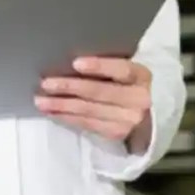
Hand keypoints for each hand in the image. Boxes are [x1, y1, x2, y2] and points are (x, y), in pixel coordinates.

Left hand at [34, 57, 152, 153]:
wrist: (153, 113)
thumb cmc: (130, 83)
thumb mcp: (129, 71)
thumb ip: (110, 65)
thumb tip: (71, 59)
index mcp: (142, 76)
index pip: (122, 69)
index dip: (99, 66)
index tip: (76, 63)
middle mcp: (139, 99)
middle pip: (100, 92)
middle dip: (70, 88)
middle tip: (46, 83)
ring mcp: (129, 120)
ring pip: (90, 111)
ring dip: (62, 106)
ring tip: (40, 101)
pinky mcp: (118, 134)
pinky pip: (88, 125)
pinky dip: (68, 118)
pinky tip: (52, 112)